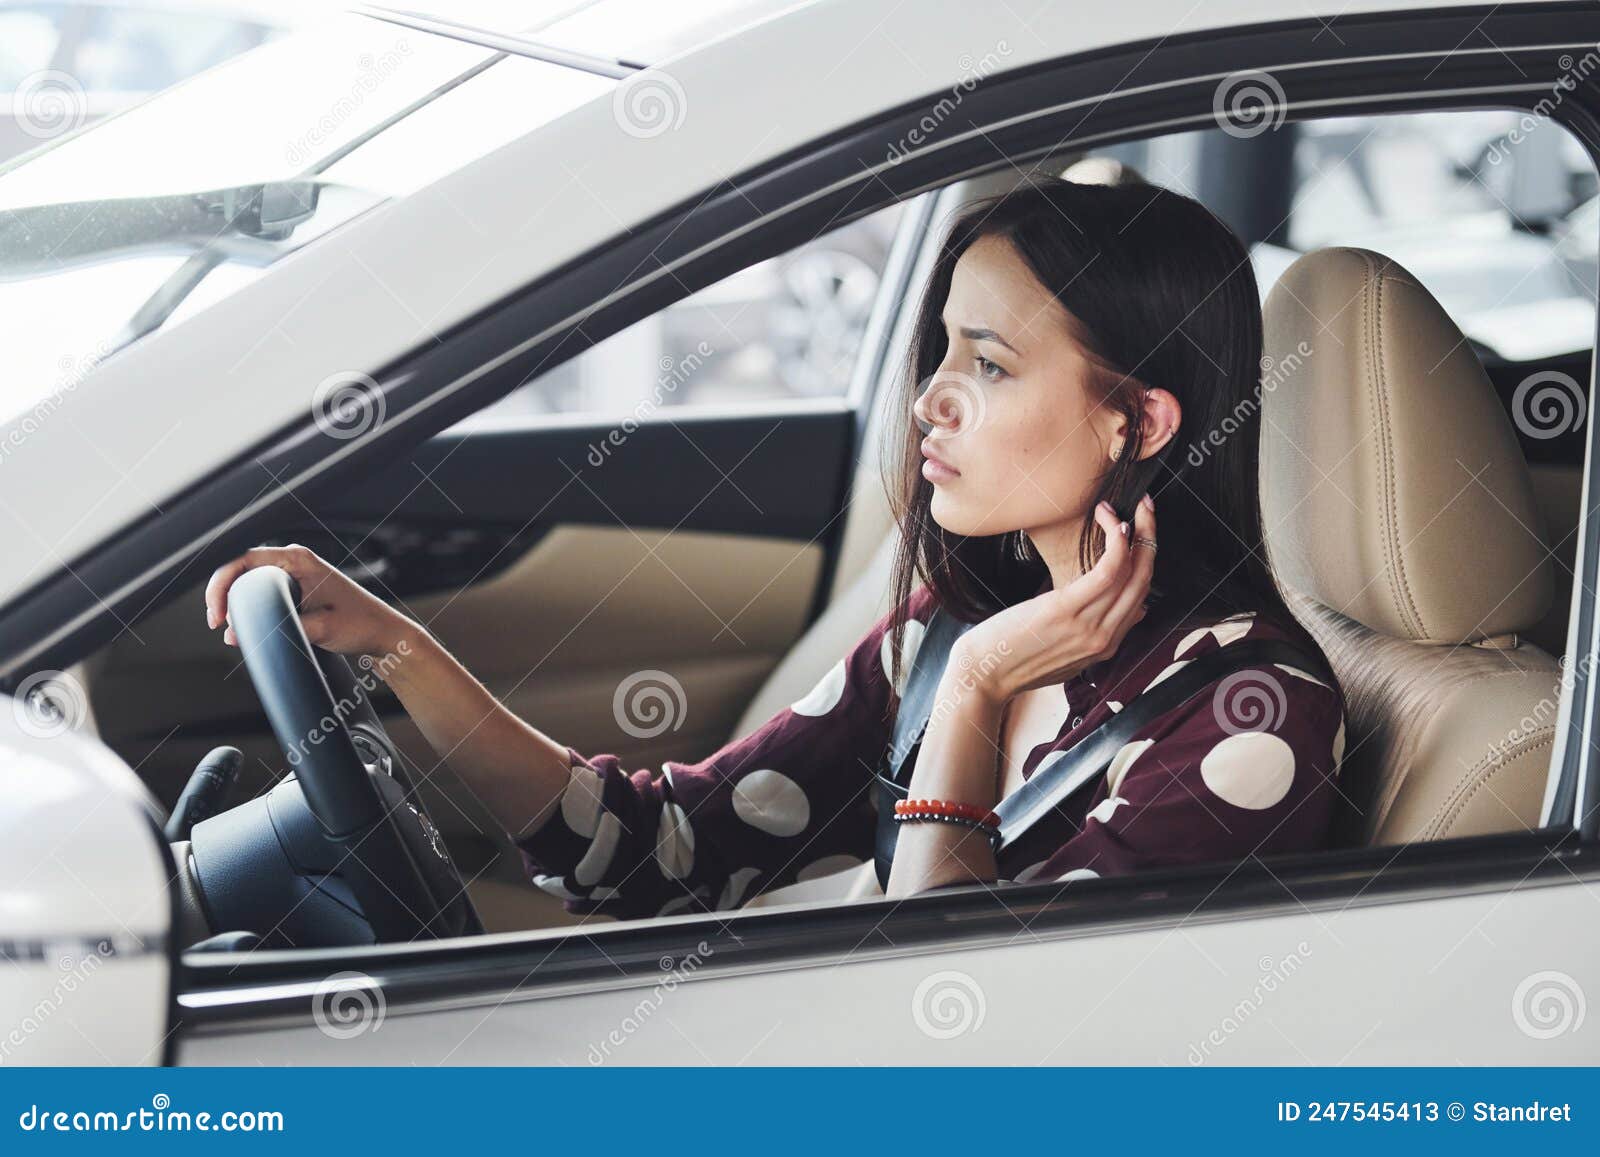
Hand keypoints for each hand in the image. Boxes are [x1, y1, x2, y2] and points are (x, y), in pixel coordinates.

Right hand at [203, 544, 417, 658]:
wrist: (384, 633)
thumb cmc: (360, 624)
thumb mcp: (318, 628)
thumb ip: (276, 629)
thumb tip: (235, 635)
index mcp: (298, 559)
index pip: (243, 560)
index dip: (221, 585)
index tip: (216, 615)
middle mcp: (294, 561)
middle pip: (242, 571)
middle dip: (226, 597)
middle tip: (221, 626)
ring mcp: (295, 575)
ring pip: (251, 584)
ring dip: (238, 605)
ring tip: (234, 631)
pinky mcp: (297, 590)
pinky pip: (264, 594)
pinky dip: (252, 610)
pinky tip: (247, 629)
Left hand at [954, 495, 1156, 702]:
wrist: (983, 676)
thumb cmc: (1013, 659)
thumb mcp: (1067, 656)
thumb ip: (1096, 636)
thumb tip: (1129, 613)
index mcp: (1105, 647)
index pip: (1140, 598)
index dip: (1147, 560)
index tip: (1142, 532)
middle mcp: (1104, 638)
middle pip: (1144, 581)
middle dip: (1152, 538)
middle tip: (1148, 507)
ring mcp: (1089, 627)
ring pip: (1133, 573)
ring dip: (1138, 530)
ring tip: (1133, 505)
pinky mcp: (1066, 610)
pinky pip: (1108, 571)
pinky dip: (1117, 542)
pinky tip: (1111, 520)